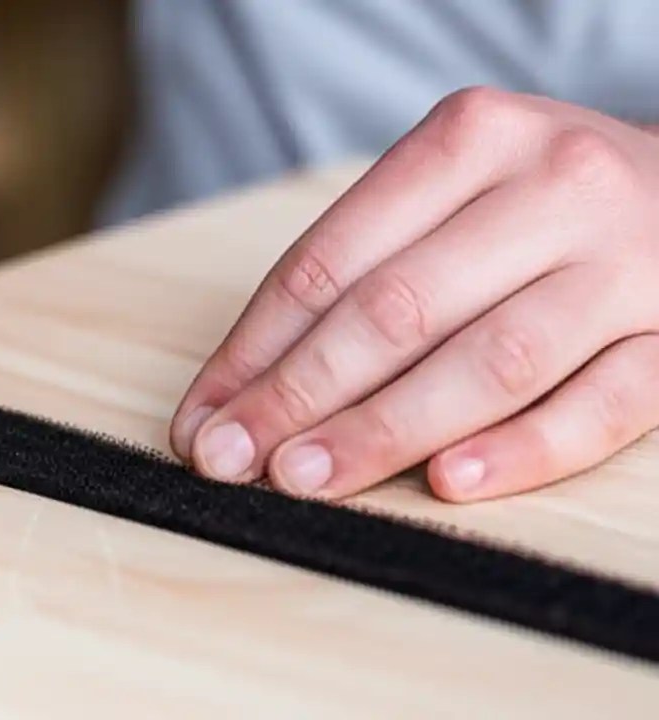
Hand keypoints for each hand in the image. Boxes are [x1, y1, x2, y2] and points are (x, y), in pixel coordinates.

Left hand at [172, 87, 658, 502]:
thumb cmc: (539, 202)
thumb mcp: (451, 190)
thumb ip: (362, 268)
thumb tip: (243, 385)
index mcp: (473, 138)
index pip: (332, 260)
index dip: (255, 347)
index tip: (203, 415)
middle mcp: (553, 188)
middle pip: (398, 309)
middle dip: (297, 394)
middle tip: (230, 458)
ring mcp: (627, 264)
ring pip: (491, 360)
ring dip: (383, 429)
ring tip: (301, 477)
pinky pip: (602, 406)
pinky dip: (521, 449)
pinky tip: (445, 483)